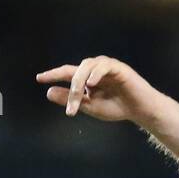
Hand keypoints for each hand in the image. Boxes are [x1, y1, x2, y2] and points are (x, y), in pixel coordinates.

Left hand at [36, 57, 155, 123]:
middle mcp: (94, 69)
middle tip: (70, 108)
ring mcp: (106, 67)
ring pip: (87, 67)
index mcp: (87, 77)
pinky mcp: (119, 68)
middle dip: (71, 90)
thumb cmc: (117, 108)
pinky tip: (91, 85)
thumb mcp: (90, 107)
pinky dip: (96, 74)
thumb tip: (48, 92)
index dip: (53, 74)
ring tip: (80, 97)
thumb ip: (71, 100)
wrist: (140, 110)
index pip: (67, 72)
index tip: (39, 78)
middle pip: (76, 71)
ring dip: (81, 83)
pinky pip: (104, 66)